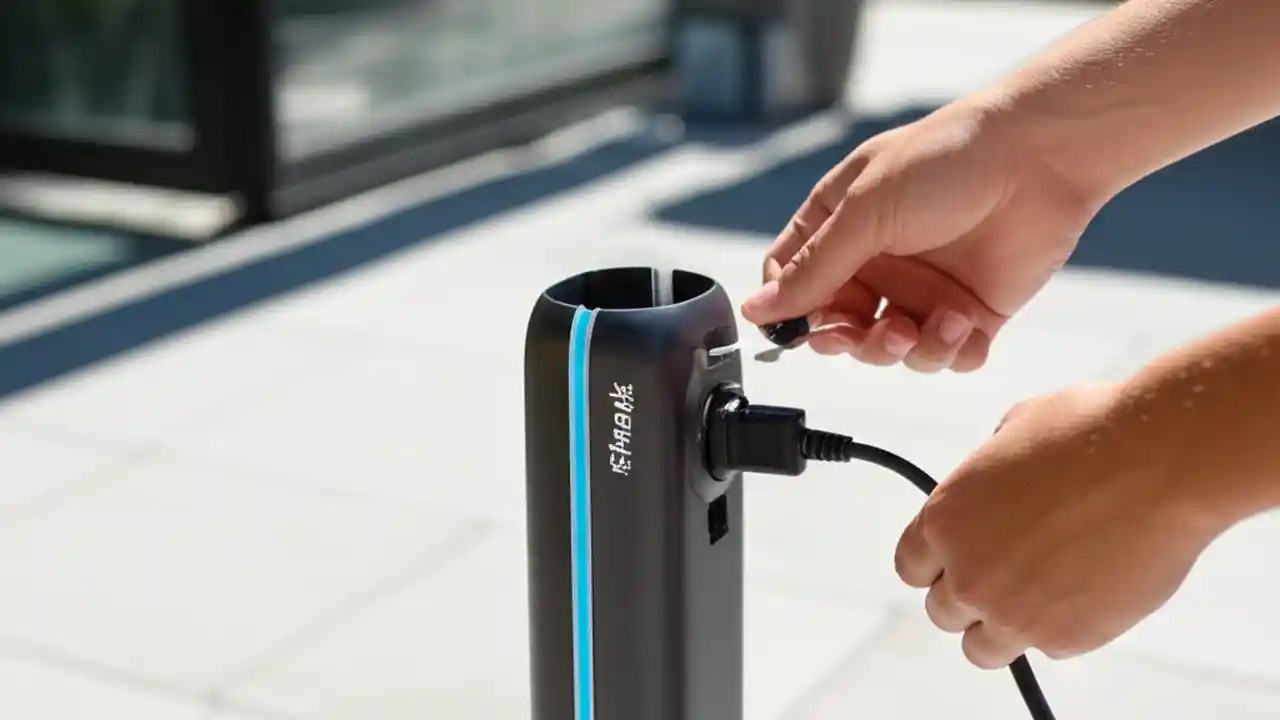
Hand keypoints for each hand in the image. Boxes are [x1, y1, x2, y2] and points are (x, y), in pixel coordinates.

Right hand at [741, 99, 1098, 371]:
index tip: (795, 327)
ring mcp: (924, 289)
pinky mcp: (971, 311)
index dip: (788, 309)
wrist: (1040, 156)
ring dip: (901, 350)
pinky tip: (961, 326)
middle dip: (848, 340)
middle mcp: (879, 261)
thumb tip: (757, 307)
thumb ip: (813, 269)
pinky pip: (947, 356)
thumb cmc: (948, 161)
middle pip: (839, 326)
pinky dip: (950, 353)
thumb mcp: (864, 212)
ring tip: (920, 329)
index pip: (793, 280)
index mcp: (842, 226)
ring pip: (891, 350)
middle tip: (859, 334)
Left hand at [894, 383, 1220, 667]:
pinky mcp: (1064, 638)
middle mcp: (967, 573)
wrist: (1158, 461)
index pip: (912, 566)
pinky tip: (1087, 591)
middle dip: (970, 595)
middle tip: (1008, 575)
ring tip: (1036, 599)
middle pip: (943, 611)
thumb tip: (994, 485)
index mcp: (943, 521)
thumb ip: (986, 475)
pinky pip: (1047, 648)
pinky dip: (1062, 628)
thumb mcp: (1013, 431)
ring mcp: (1012, 613)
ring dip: (1002, 627)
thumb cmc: (1090, 431)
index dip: (937, 563)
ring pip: (982, 648)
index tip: (959, 560)